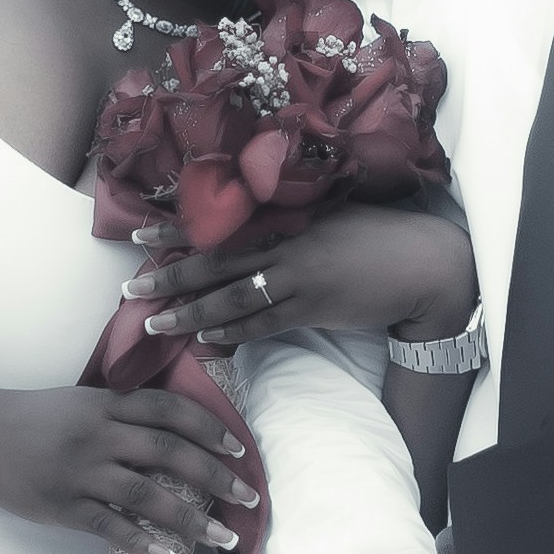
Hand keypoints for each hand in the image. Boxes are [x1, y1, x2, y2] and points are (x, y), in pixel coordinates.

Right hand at [0, 373, 260, 550]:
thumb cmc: (32, 419)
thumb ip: (122, 414)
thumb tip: (174, 434)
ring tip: (223, 537)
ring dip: (192, 518)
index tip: (239, 449)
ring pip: (148, 495)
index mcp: (106, 405)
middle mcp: (99, 436)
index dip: (209, 428)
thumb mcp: (81, 403)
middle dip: (216, 474)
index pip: (170, 411)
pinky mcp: (63, 506)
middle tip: (249, 496)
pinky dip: (143, 543)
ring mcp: (81, 472)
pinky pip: (111, 527)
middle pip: (169, 452)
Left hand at [133, 201, 480, 349]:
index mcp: (286, 216)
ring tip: (156, 324)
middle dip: (170, 276)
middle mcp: (286, 243)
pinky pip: (263, 323)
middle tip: (131, 290)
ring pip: (232, 297)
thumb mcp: (327, 215)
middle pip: (215, 261)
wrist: (421, 263)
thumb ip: (286, 221)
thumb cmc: (375, 236)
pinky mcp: (314, 307)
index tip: (139, 235)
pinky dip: (233, 331)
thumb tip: (247, 229)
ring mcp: (299, 276)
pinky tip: (206, 337)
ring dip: (190, 312)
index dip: (177, 230)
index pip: (220, 223)